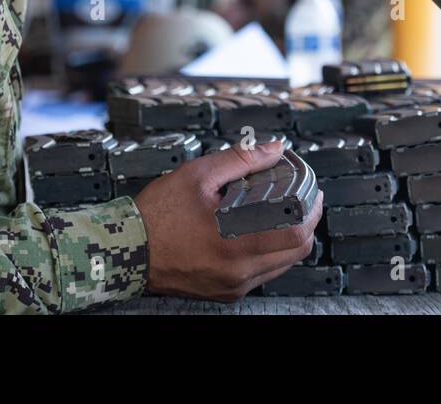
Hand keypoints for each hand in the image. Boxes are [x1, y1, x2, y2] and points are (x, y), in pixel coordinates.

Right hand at [134, 141, 322, 300]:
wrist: (127, 249)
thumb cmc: (156, 216)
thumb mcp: (198, 175)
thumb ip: (240, 160)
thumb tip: (273, 149)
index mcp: (235, 246)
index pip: (296, 235)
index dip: (312, 211)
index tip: (313, 193)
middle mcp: (238, 273)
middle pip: (295, 252)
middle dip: (306, 223)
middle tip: (303, 200)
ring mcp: (233, 286)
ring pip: (281, 265)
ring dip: (289, 239)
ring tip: (282, 212)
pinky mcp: (225, 292)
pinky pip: (262, 273)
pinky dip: (269, 252)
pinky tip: (257, 232)